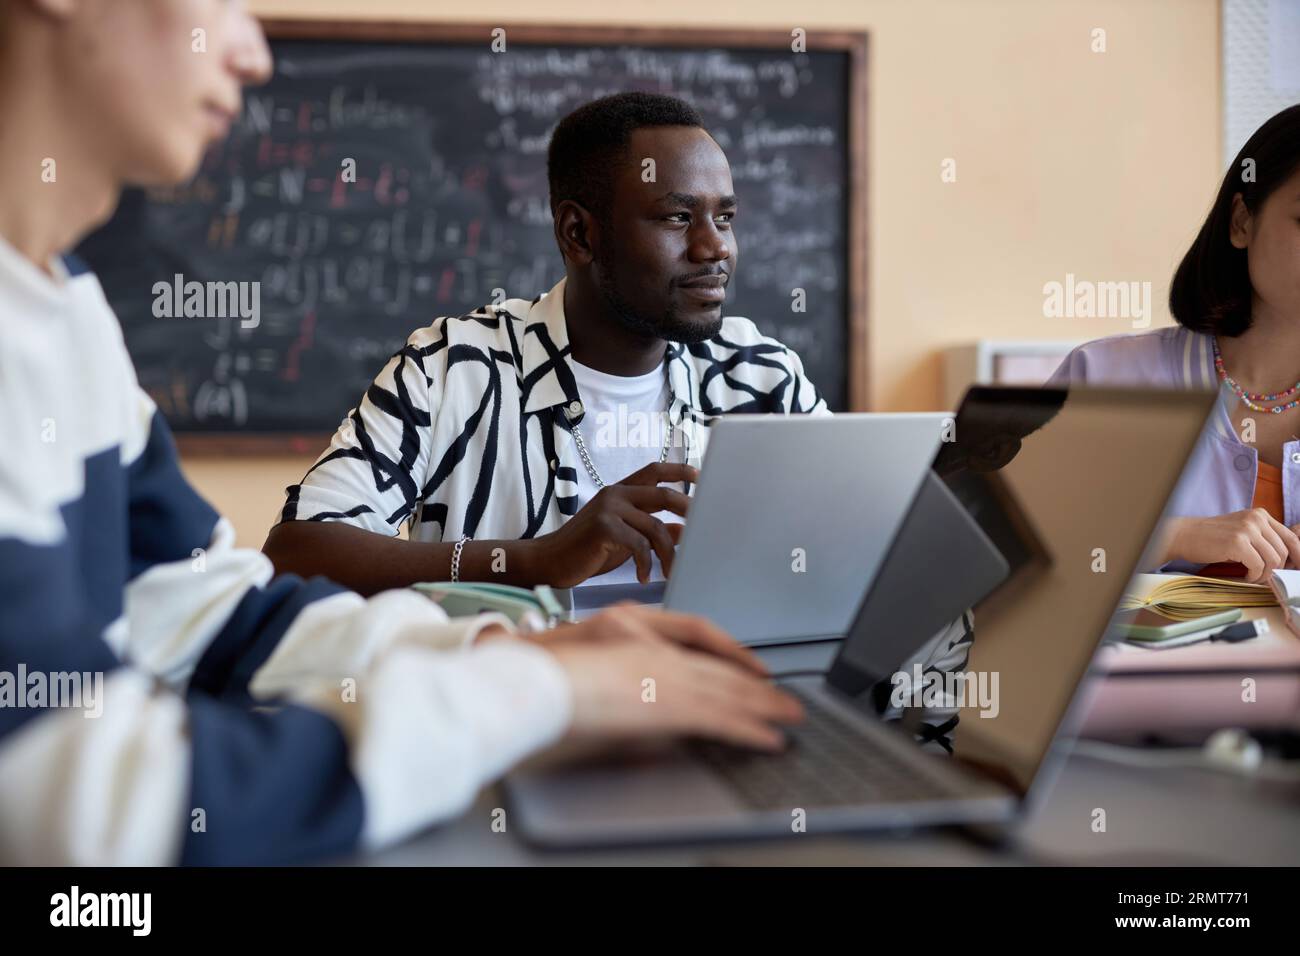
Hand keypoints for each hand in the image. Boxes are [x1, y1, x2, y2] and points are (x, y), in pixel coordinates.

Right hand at [526, 462, 697, 586]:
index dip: (679, 471)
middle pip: (663, 494)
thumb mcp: (624, 538)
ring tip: (670, 572)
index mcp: (620, 491)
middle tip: (703, 528)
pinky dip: (646, 564)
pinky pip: (639, 545)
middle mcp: (615, 494)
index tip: (700, 475)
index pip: (654, 470)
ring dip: (668, 554)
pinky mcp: (604, 527)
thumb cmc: (587, 550)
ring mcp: (609, 508)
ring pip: (655, 527)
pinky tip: (644, 578)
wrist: (549, 560)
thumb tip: (682, 530)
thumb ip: (650, 530)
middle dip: (688, 510)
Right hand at [543, 605, 802, 750]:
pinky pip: (715, 717)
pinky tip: (767, 738)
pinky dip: (747, 729)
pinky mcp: (661, 700)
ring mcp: (656, 667)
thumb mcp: (583, 653)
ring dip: (761, 706)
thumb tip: (641, 693)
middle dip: (754, 683)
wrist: (515, 675)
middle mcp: (648, 636)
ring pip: (722, 688)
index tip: (752, 663)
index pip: (694, 628)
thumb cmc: (532, 669)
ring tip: (789, 718)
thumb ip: (617, 664)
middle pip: (715, 661)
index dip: (727, 648)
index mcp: (628, 618)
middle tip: (784, 698)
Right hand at [1164, 509, 1299, 581]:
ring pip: (1274, 560)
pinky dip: (1254, 576)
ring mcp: (1247, 529)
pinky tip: (1244, 576)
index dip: (1297, 556)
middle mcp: (1256, 519)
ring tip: (1252, 577)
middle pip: (1284, 551)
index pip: (1291, 537)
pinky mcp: (1237, 542)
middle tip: (1264, 577)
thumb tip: (1285, 559)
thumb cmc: (1210, 538)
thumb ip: (1262, 538)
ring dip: (1264, 575)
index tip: (1294, 569)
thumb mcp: (1241, 530)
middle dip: (1277, 569)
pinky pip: (1258, 566)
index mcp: (1260, 515)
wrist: (1183, 536)